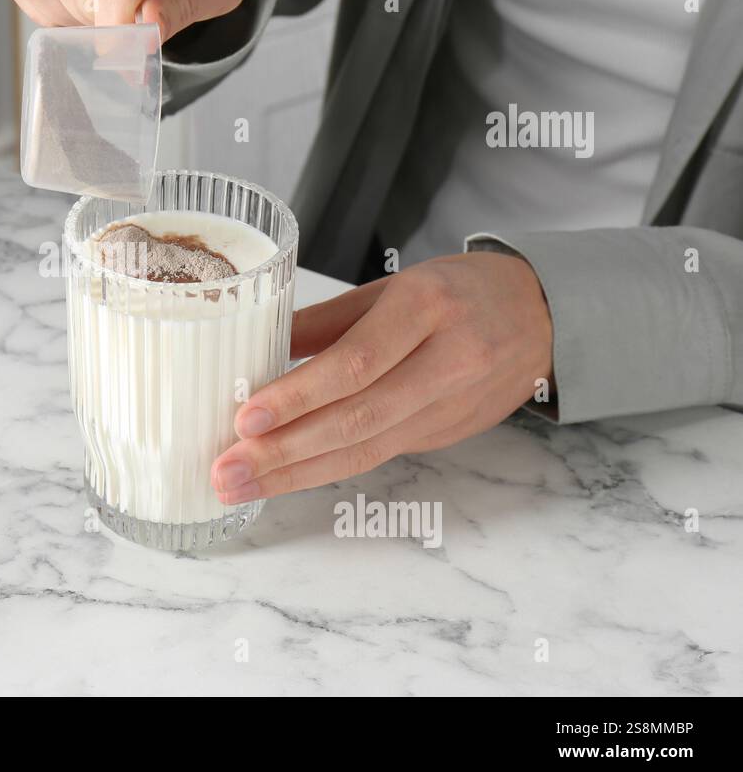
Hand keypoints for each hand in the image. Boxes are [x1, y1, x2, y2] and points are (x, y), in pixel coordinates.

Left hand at [211, 253, 554, 501]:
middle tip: (226, 471)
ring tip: (241, 485)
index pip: (354, 363)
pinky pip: (379, 454)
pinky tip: (284, 477)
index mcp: (425, 308)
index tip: (245, 418)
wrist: (543, 315)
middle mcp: (445, 360)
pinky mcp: (446, 434)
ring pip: (367, 448)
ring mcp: (449, 405)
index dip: (298, 396)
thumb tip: (255, 349)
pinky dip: (326, 468)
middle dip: (284, 452)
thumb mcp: (392, 286)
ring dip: (296, 473)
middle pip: (357, 418)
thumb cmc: (457, 291)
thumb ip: (326, 320)